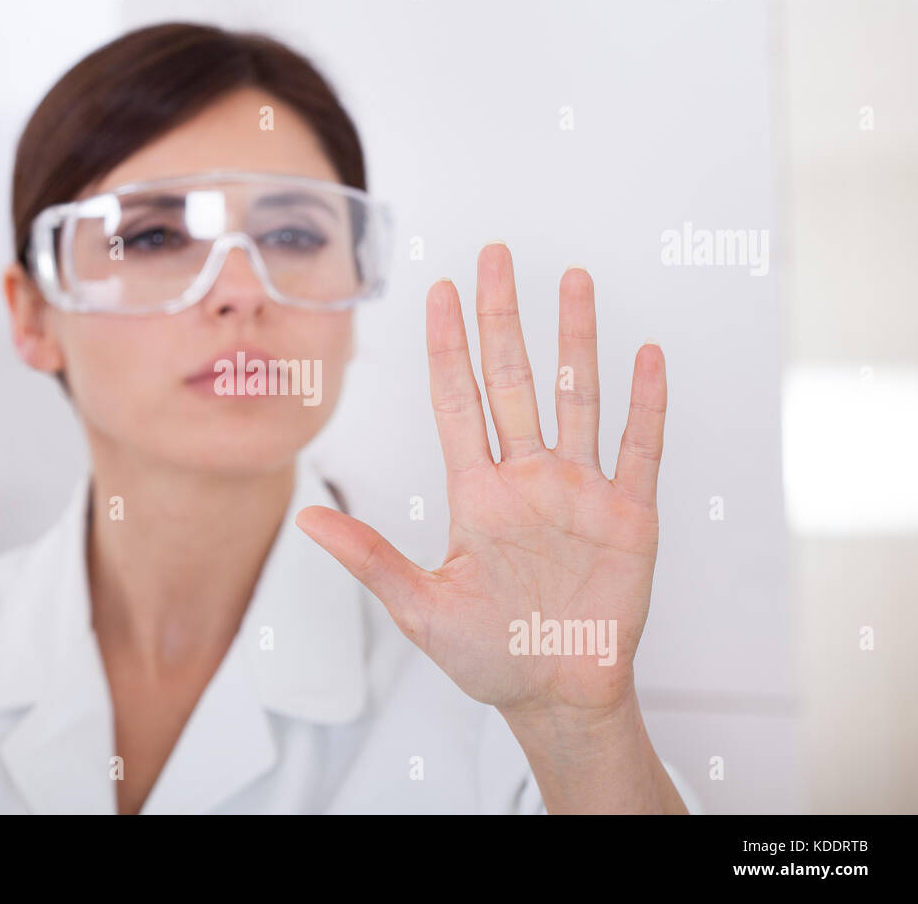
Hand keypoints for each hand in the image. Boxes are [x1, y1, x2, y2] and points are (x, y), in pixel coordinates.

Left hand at [295, 242, 666, 724]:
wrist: (557, 694)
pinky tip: (645, 355)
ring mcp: (578, 491)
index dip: (448, 346)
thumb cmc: (487, 655)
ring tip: (572, 280)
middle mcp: (526, 479)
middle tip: (495, 257)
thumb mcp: (418, 608)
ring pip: (577, 396)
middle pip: (512, 380)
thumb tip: (304, 518)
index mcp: (476, 494)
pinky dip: (645, 403)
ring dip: (576, 339)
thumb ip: (368, 557)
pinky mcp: (628, 514)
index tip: (440, 291)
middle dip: (502, 318)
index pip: (457, 400)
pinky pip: (638, 447)